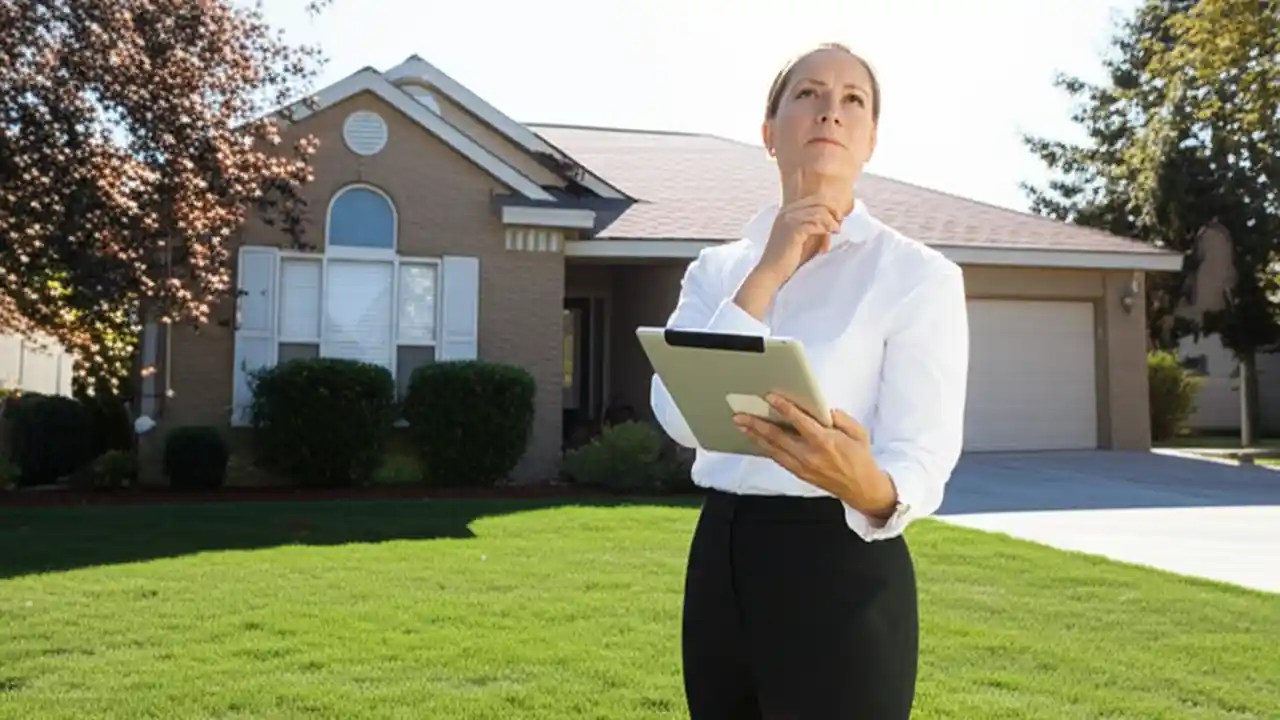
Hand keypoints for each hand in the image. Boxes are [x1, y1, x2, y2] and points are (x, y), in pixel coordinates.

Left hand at [733, 393, 896, 518]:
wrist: (862, 488)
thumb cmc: (860, 458)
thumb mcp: (857, 432)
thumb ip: (838, 417)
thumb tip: (820, 407)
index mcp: (826, 441)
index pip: (800, 421)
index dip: (783, 408)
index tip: (770, 397)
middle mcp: (810, 455)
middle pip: (778, 437)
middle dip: (757, 424)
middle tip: (741, 414)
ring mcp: (802, 466)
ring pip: (773, 449)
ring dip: (755, 436)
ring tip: (741, 425)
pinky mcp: (799, 473)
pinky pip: (777, 458)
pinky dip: (764, 448)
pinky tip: (755, 439)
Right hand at [754, 195, 842, 286]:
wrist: (771, 272)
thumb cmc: (787, 258)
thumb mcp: (802, 237)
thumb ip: (813, 226)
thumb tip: (834, 220)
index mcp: (788, 211)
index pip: (814, 199)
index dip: (830, 206)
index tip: (839, 217)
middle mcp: (787, 212)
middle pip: (818, 202)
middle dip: (832, 211)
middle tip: (840, 222)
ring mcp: (789, 220)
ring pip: (818, 212)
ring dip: (831, 221)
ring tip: (837, 230)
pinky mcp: (793, 230)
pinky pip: (815, 223)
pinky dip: (825, 228)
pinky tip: (830, 235)